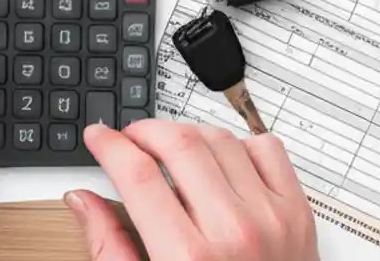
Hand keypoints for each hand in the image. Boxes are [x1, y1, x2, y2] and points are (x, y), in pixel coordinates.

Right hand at [66, 120, 317, 260]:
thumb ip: (109, 246)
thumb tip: (82, 201)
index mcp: (187, 258)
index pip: (137, 174)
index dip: (110, 146)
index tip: (100, 138)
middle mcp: (233, 232)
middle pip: (180, 144)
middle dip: (145, 131)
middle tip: (131, 140)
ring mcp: (271, 218)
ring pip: (221, 139)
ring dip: (188, 134)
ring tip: (171, 150)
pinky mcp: (298, 213)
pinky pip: (267, 149)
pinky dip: (239, 144)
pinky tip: (222, 161)